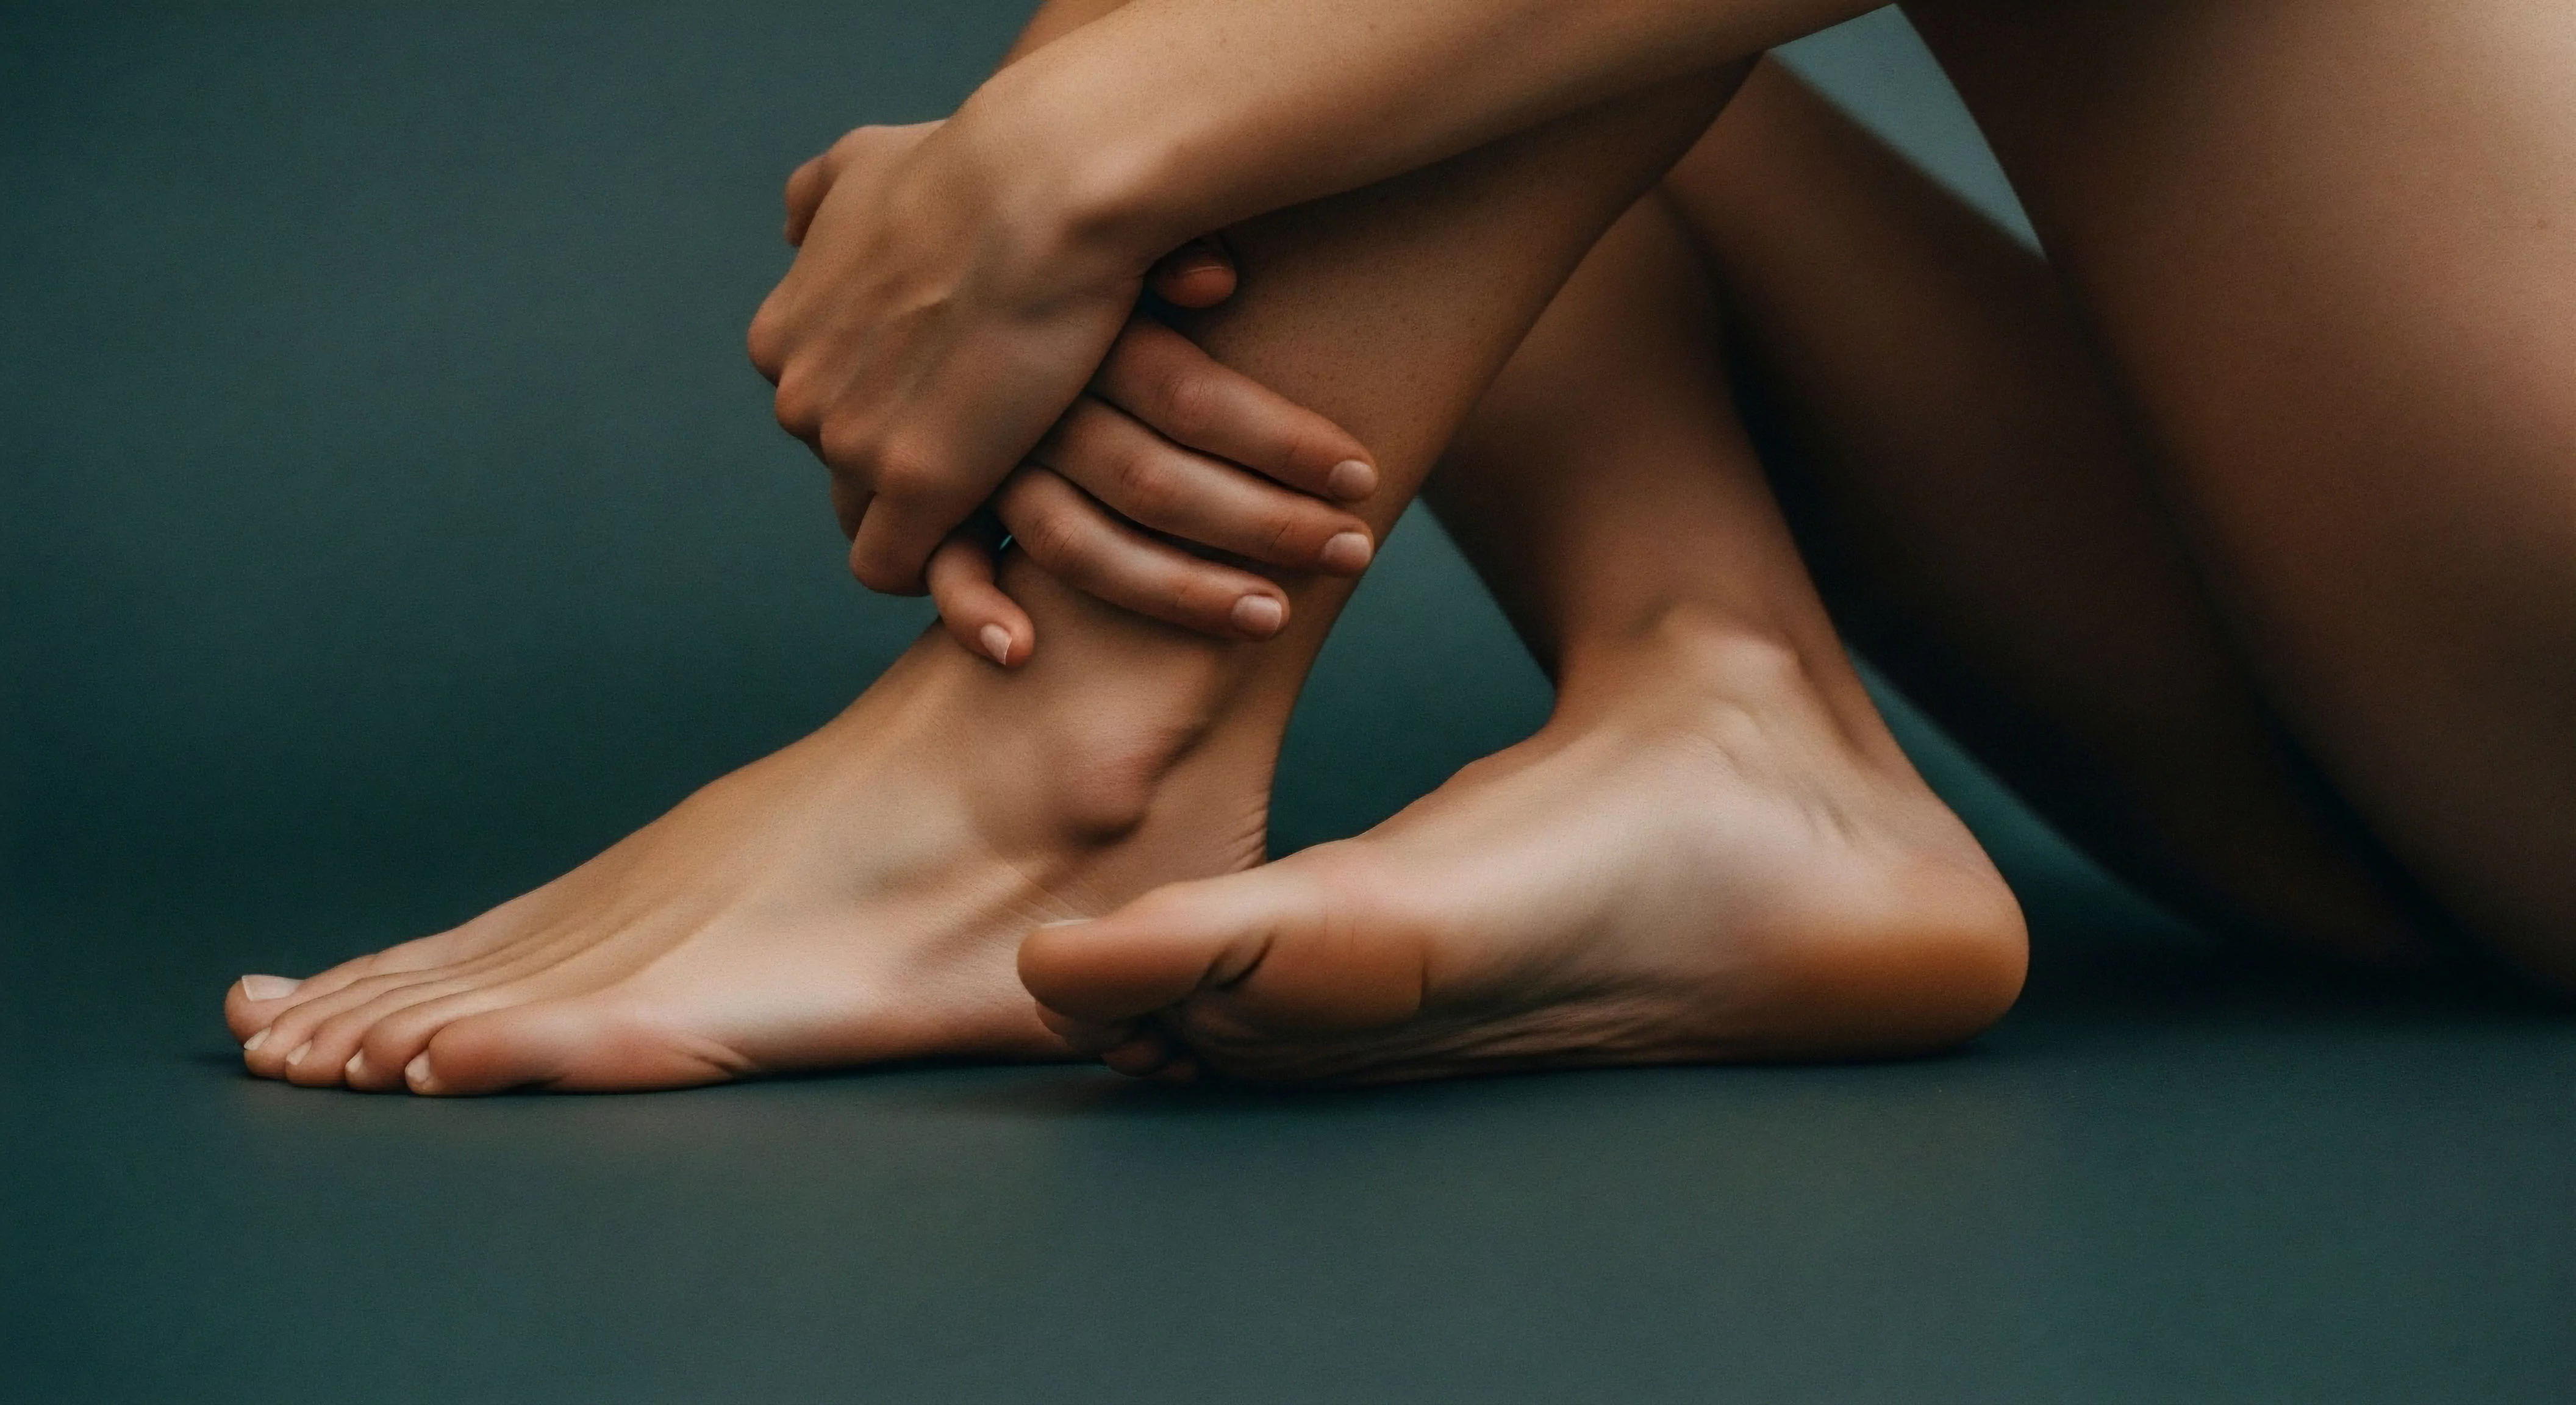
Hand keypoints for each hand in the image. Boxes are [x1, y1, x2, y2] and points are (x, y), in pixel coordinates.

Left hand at [747, 119, 1142, 593]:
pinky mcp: (914, 484)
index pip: (826, 415)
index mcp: (782, 335)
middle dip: (914, 467)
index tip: (959, 407)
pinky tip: (1000, 575)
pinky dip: (945, 585)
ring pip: (876, 524)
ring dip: (936, 520)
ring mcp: (850, 442)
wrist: (1043, 178)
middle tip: (1002, 447)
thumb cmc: (977, 163)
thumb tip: (793, 225)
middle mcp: (798, 393)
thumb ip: (822, 200)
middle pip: (850, 473)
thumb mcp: (868, 161)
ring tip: (1018, 497)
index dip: (895, 418)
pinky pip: (896, 570)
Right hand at [925, 245, 1383, 664]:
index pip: (1193, 396)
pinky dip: (973, 607)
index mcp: (1078, 312)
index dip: (1285, 442)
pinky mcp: (924, 487)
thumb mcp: (1116, 203)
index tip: (1367, 477)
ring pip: (1074, 541)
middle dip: (1266, 522)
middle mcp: (1022, 389)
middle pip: (1152, 480)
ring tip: (1276, 619)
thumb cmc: (1062, 209)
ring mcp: (970, 445)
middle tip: (1357, 553)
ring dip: (1179, 590)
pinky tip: (1020, 653)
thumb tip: (1217, 279)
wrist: (946, 200)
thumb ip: (1172, 242)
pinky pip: (943, 562)